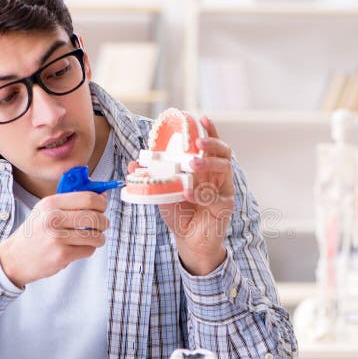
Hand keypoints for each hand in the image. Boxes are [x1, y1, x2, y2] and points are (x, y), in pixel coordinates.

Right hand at [0, 192, 108, 286]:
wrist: (15, 257)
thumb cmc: (35, 232)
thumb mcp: (46, 210)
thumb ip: (72, 202)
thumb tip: (102, 197)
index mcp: (51, 203)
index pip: (87, 198)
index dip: (101, 203)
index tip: (102, 207)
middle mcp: (53, 218)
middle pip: (94, 216)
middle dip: (103, 222)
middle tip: (102, 224)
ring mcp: (57, 238)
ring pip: (95, 235)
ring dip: (99, 237)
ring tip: (95, 238)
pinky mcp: (62, 255)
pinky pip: (88, 250)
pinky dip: (89, 249)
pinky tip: (81, 247)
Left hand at [130, 116, 234, 274]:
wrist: (189, 241)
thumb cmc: (181, 213)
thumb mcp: (163, 193)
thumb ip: (152, 178)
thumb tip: (132, 165)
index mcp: (207, 168)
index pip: (212, 145)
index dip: (209, 130)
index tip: (201, 117)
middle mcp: (219, 176)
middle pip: (224, 152)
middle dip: (211, 143)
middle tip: (196, 142)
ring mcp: (224, 190)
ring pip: (225, 169)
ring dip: (208, 163)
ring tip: (192, 164)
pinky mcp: (224, 207)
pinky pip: (215, 197)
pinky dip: (200, 193)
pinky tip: (188, 192)